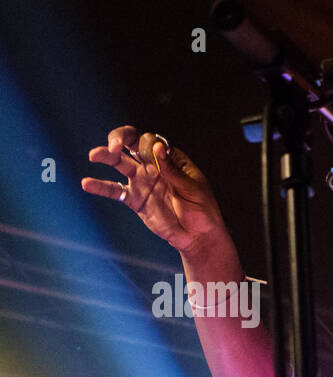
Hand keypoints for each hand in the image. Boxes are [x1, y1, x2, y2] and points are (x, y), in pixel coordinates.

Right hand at [82, 126, 230, 254]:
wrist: (198, 236)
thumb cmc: (202, 210)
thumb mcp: (193, 189)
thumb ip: (173, 170)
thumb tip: (157, 147)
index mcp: (170, 159)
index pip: (151, 142)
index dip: (146, 146)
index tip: (151, 159)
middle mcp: (153, 166)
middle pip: (130, 144)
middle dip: (119, 139)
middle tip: (113, 147)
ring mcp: (142, 181)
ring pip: (119, 163)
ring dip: (105, 156)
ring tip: (94, 155)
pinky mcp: (134, 199)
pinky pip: (114, 190)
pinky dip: (100, 187)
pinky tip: (87, 184)